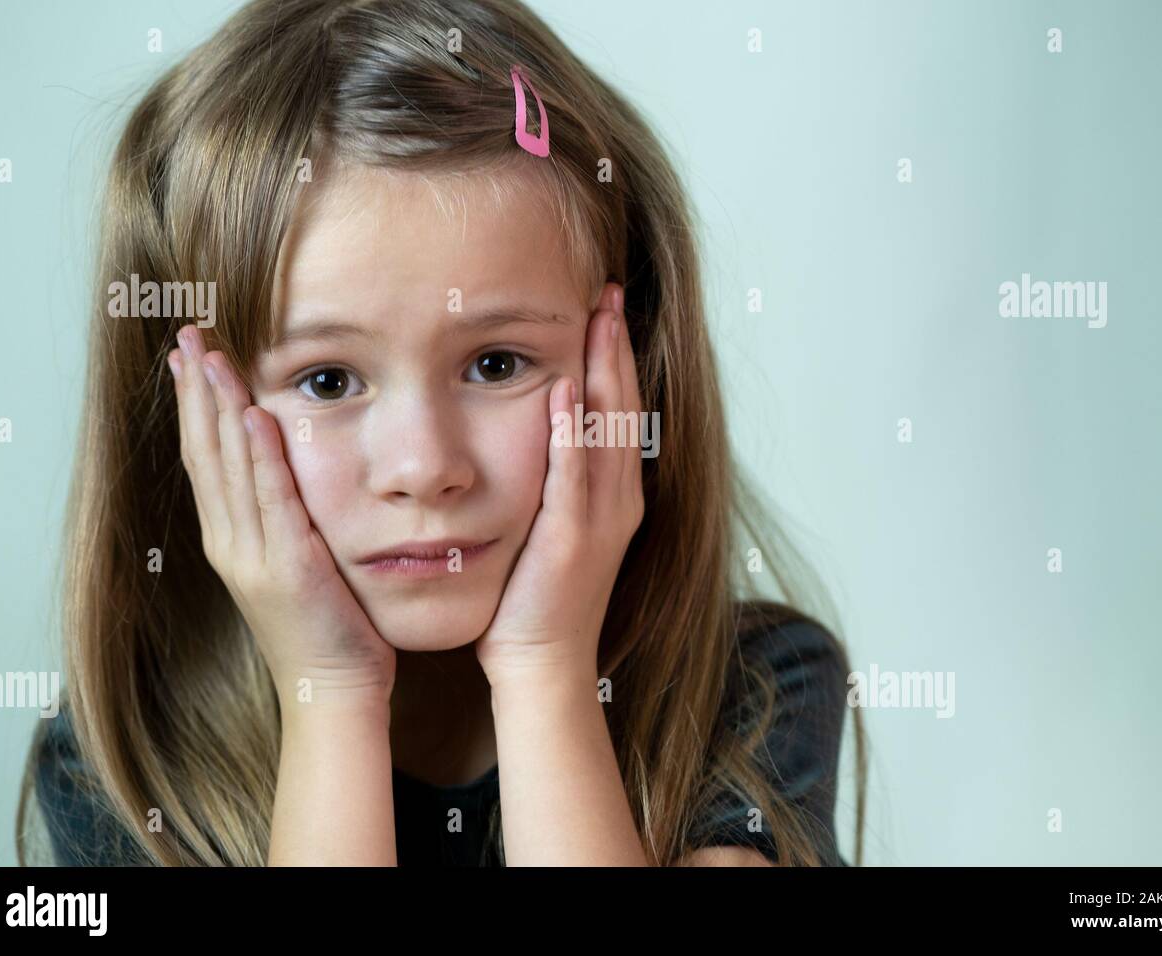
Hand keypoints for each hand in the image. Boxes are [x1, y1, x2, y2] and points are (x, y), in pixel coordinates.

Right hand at [168, 324, 394, 710]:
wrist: (333, 688)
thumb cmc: (329, 627)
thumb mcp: (301, 563)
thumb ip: (289, 519)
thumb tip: (293, 475)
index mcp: (234, 539)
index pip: (207, 458)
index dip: (195, 405)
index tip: (188, 357)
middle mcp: (232, 542)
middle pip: (205, 452)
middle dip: (194, 391)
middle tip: (186, 333)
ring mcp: (253, 555)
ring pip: (228, 468)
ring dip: (216, 407)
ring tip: (207, 354)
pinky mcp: (287, 567)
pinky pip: (270, 501)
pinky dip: (258, 457)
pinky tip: (250, 415)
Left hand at [473, 283, 644, 686]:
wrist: (541, 660)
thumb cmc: (537, 595)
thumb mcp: (554, 523)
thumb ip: (557, 475)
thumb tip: (541, 425)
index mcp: (616, 494)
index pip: (621, 410)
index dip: (616, 357)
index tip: (606, 308)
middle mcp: (619, 499)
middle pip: (624, 408)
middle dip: (616, 348)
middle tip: (609, 292)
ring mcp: (600, 519)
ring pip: (608, 431)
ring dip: (603, 373)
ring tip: (599, 319)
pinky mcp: (570, 540)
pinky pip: (573, 477)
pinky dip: (571, 433)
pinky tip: (563, 392)